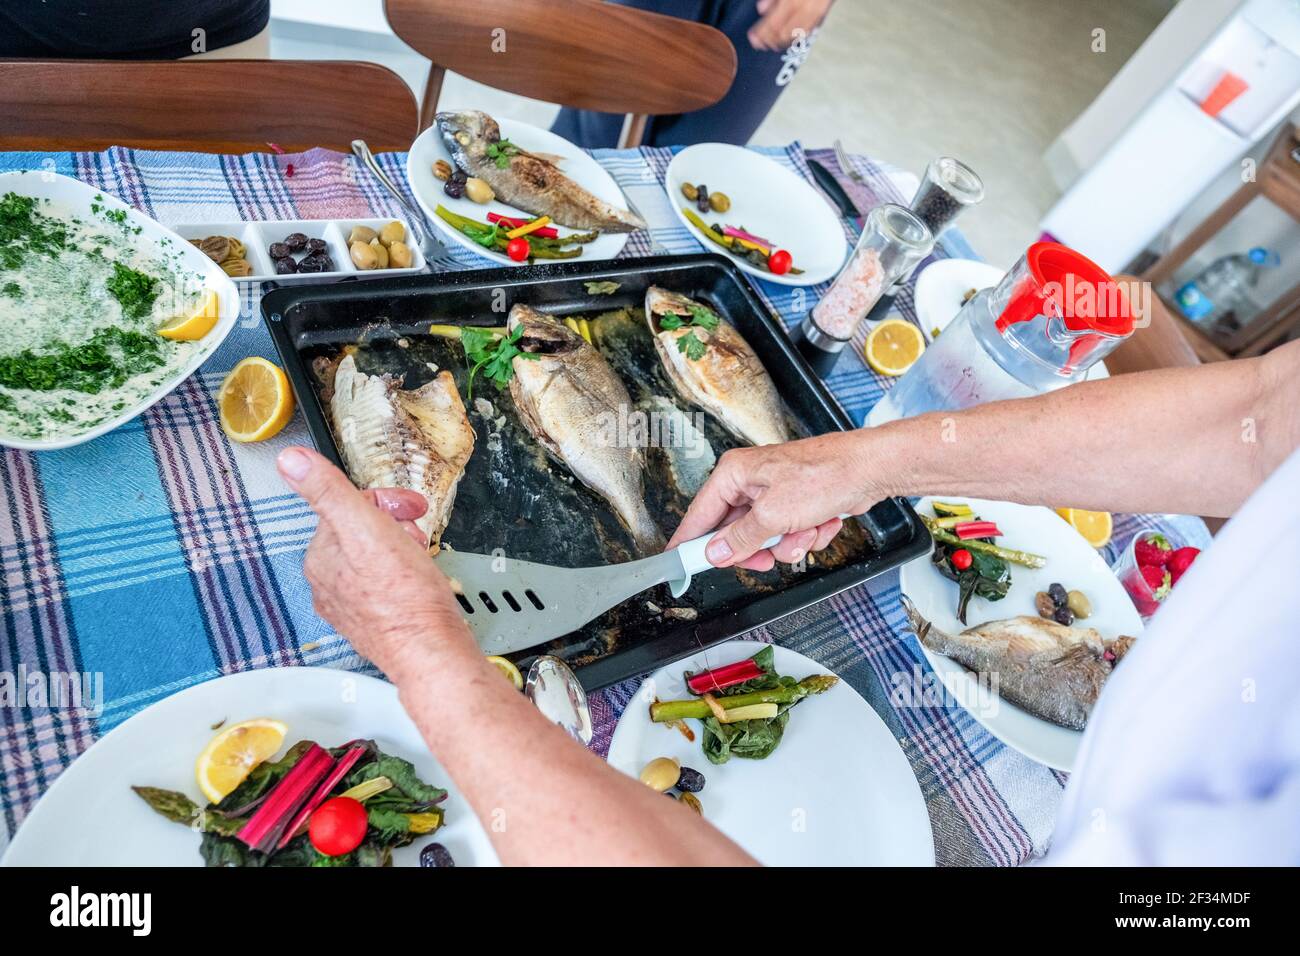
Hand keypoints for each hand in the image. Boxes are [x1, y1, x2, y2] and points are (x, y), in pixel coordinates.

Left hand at [277, 446, 473, 677]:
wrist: (429, 648)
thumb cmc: (403, 597)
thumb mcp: (365, 528)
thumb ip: (327, 490)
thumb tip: (290, 460)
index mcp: (321, 556)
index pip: (348, 507)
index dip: (384, 502)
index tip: (408, 507)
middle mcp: (328, 581)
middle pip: (361, 532)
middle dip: (394, 525)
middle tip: (416, 531)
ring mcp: (349, 604)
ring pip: (375, 557)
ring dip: (401, 549)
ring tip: (419, 559)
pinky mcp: (372, 620)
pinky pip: (385, 584)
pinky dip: (403, 576)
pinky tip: (417, 582)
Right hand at [666, 432, 882, 568]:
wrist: (870, 470)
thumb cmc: (826, 475)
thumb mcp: (774, 516)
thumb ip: (740, 539)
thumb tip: (715, 554)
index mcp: (734, 474)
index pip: (699, 514)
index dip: (689, 543)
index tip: (677, 566)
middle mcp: (750, 481)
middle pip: (734, 533)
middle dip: (759, 548)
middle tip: (768, 556)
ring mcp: (774, 494)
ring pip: (765, 539)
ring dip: (789, 544)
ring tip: (807, 530)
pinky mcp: (795, 504)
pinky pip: (789, 535)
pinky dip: (807, 535)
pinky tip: (822, 522)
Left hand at [748, 0, 832, 51]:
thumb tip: (761, 10)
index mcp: (791, 1)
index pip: (773, 24)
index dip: (761, 34)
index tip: (752, 39)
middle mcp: (804, 10)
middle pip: (783, 33)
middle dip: (770, 41)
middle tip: (759, 44)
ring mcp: (814, 14)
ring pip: (795, 35)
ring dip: (781, 42)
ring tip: (771, 45)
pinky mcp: (821, 15)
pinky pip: (806, 31)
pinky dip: (795, 38)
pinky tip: (787, 39)